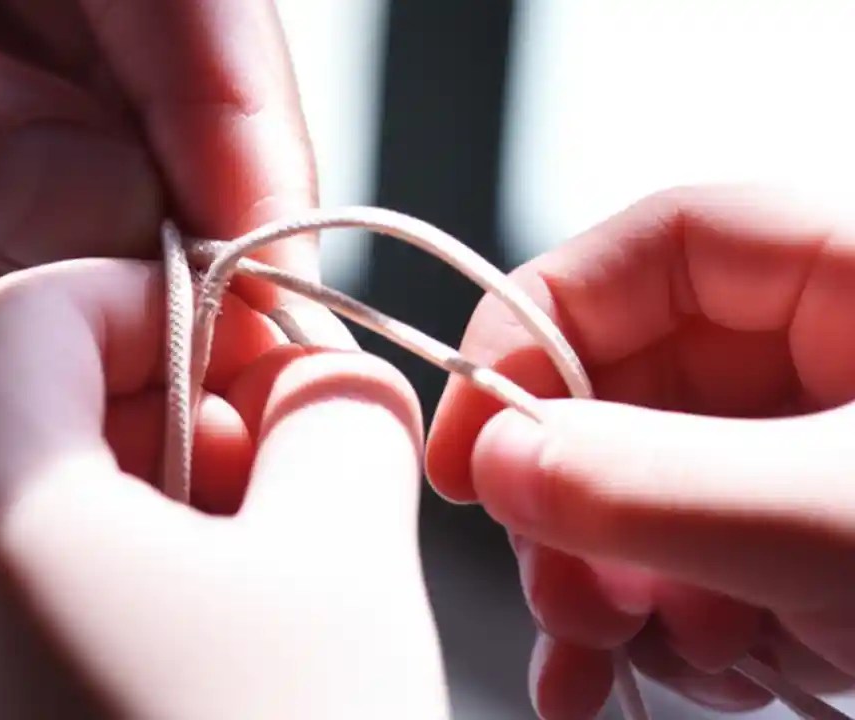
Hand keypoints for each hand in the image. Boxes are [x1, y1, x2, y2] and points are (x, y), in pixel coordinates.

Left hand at [0, 260, 446, 718]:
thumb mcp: (346, 565)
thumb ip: (338, 416)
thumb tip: (325, 371)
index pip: (37, 312)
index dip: (158, 292)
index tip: (262, 330)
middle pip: (39, 402)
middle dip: (181, 392)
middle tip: (298, 441)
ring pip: (48, 502)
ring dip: (172, 485)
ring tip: (285, 546)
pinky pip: (46, 594)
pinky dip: (141, 568)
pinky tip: (236, 624)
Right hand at [426, 186, 854, 717]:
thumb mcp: (837, 524)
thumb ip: (650, 481)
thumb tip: (499, 459)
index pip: (648, 252)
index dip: (532, 330)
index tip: (469, 439)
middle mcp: (830, 355)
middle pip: (630, 386)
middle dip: (574, 500)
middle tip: (558, 592)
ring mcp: (817, 453)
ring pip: (647, 485)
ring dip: (610, 582)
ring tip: (617, 659)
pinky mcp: (815, 541)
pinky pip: (693, 555)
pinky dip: (654, 624)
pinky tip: (638, 679)